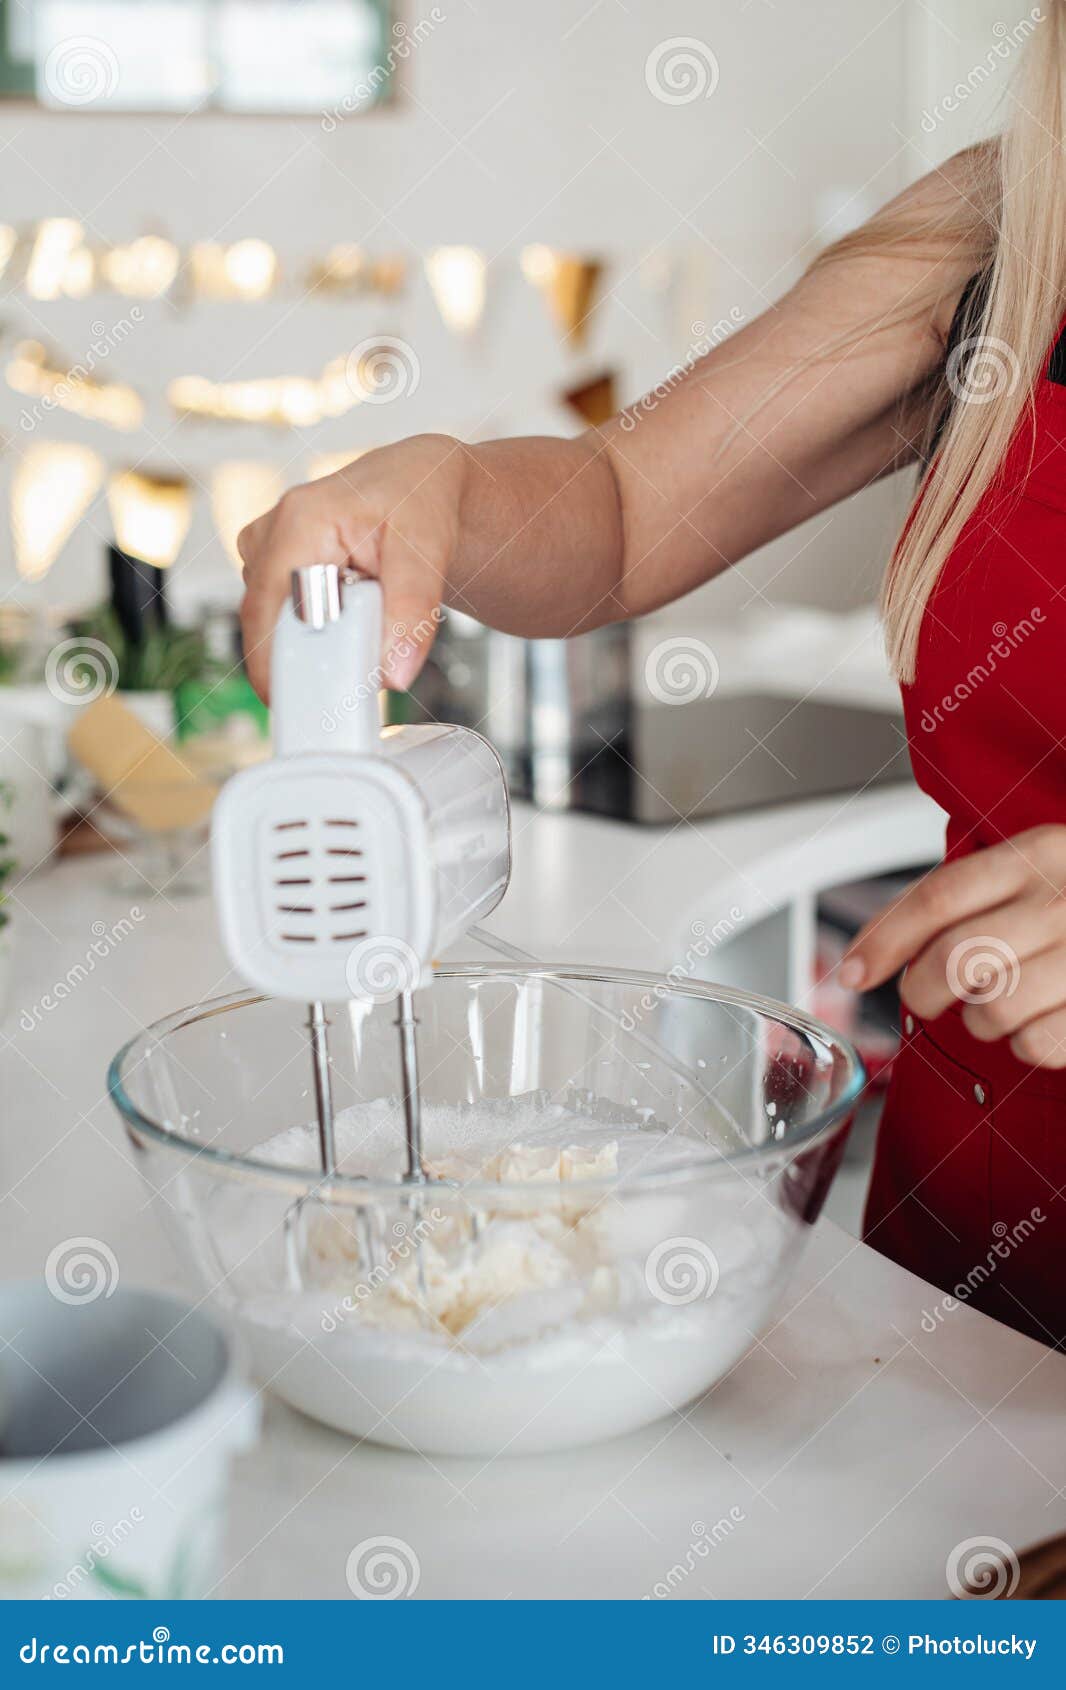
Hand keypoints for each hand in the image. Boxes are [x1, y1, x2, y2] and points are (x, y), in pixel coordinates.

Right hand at [237, 433, 465, 700]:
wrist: (417, 483)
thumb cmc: (419, 502)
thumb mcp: (429, 552)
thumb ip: (413, 612)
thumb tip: (394, 673)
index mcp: (300, 522)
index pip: (270, 614)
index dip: (287, 665)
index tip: (318, 700)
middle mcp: (269, 534)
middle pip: (265, 626)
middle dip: (304, 662)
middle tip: (350, 687)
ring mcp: (263, 551)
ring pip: (272, 626)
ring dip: (312, 646)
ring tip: (362, 639)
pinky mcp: (270, 568)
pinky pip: (280, 618)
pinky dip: (313, 634)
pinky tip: (348, 627)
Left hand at [840, 826, 1065, 1067]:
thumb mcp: (1038, 867)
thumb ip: (967, 896)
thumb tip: (872, 948)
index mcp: (1039, 852)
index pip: (938, 897)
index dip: (882, 940)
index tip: (850, 973)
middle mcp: (1065, 897)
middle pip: (955, 958)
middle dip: (922, 990)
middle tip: (927, 996)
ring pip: (991, 1009)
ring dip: (978, 1020)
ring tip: (998, 1004)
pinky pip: (1036, 1044)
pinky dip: (1025, 1046)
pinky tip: (1040, 1022)